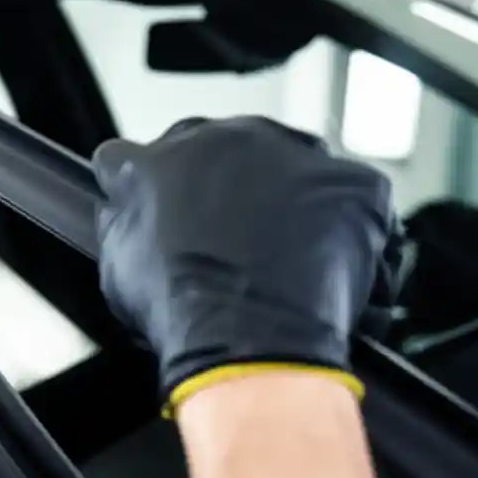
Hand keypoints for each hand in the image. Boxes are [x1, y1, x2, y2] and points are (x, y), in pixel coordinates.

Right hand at [92, 116, 401, 415]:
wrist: (246, 337)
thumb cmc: (180, 308)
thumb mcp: (118, 259)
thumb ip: (124, 215)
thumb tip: (125, 203)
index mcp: (165, 157)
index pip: (164, 151)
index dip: (177, 185)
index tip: (187, 210)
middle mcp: (230, 140)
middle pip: (238, 153)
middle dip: (242, 191)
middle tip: (245, 247)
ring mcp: (296, 157)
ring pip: (302, 171)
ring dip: (300, 206)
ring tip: (295, 268)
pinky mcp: (354, 183)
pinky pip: (360, 201)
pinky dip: (355, 236)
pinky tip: (335, 277)